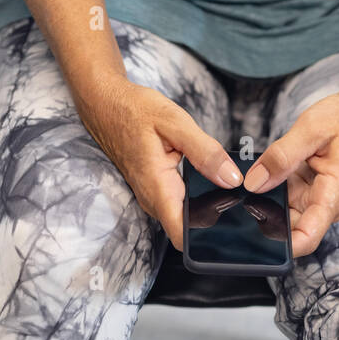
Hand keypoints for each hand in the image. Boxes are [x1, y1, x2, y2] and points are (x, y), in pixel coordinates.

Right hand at [77, 78, 241, 247]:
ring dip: (204, 204)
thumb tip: (232, 179)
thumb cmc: (135, 111)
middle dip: (212, 216)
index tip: (227, 220)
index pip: (180, 235)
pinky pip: (178, 203)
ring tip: (221, 181)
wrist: (106, 104)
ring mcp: (151, 197)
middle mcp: (152, 199)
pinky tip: (206, 176)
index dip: (206, 233)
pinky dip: (194, 194)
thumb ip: (206, 153)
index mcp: (158, 187)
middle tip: (232, 193)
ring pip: (183, 216)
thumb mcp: (175, 123)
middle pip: (187, 227)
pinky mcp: (153, 190)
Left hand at [243, 84, 338, 256]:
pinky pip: (284, 197)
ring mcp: (315, 199)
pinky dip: (272, 186)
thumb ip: (281, 156)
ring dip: (267, 199)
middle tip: (246, 193)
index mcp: (332, 194)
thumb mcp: (312, 129)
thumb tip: (254, 183)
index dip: (280, 244)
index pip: (307, 239)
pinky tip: (266, 171)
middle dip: (265, 216)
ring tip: (257, 175)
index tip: (255, 234)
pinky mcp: (307, 191)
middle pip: (289, 228)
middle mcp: (325, 204)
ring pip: (283, 212)